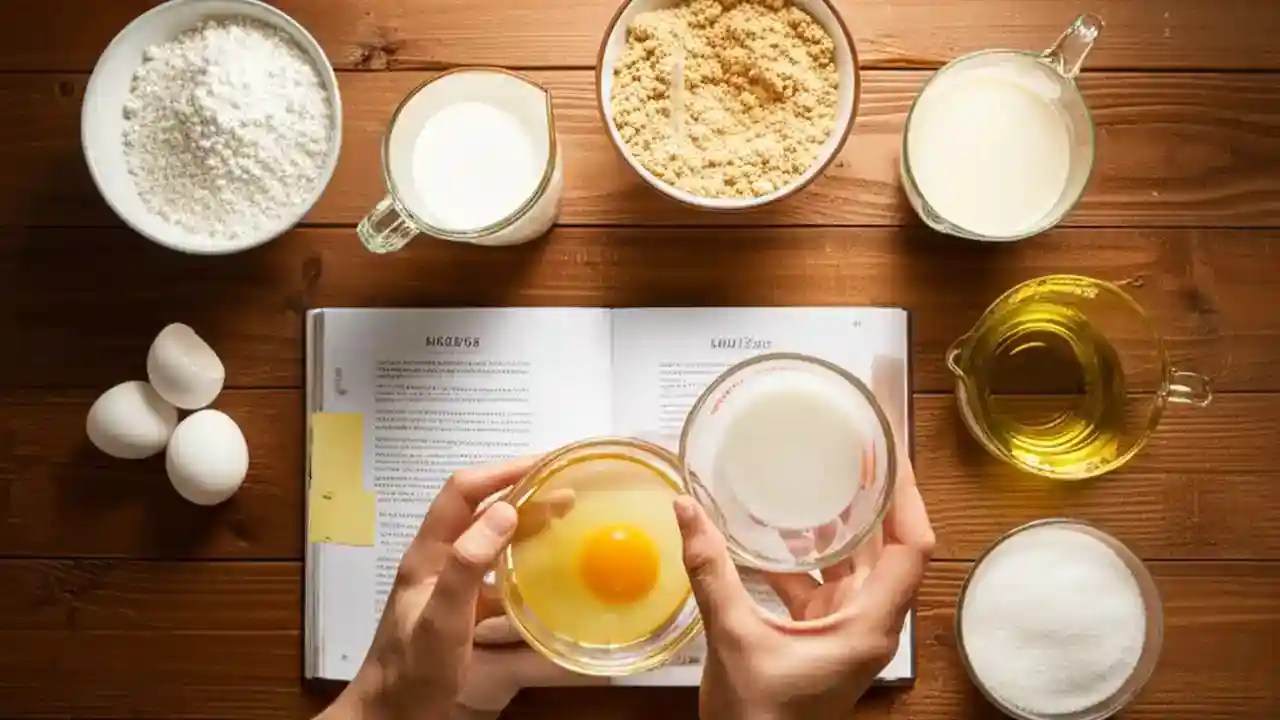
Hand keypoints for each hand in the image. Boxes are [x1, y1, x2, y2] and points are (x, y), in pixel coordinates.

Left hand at [319, 457, 599, 719]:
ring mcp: (452, 587)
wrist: (390, 718)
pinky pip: (500, 576)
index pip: (462, 492)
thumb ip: (467, 566)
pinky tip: (551, 575)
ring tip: (568, 523)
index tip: (545, 465)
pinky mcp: (465, 612)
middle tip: (570, 492)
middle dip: (524, 494)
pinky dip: (527, 565)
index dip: (501, 471)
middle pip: (482, 512)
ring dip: (529, 528)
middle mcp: (440, 562)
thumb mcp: (441, 620)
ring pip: (493, 542)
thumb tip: (504, 511)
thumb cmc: (411, 672)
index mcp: (428, 554)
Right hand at [674, 456, 934, 719]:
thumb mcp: (732, 637)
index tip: (890, 453)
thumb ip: (711, 571)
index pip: (913, 547)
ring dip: (834, 526)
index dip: (907, 497)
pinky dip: (800, 558)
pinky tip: (769, 533)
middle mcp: (867, 624)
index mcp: (868, 626)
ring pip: (851, 565)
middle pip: (887, 549)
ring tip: (815, 477)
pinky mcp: (819, 637)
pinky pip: (819, 584)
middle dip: (872, 500)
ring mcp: (844, 631)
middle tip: (854, 451)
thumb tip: (687, 510)